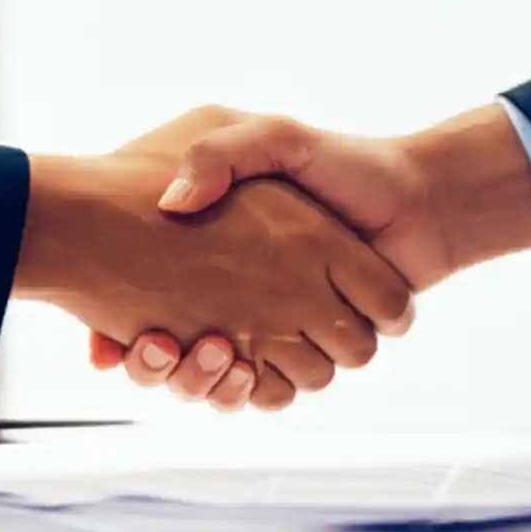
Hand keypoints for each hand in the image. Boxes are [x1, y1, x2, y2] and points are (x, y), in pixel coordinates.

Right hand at [15, 107, 410, 409]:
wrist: (418, 204)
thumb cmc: (343, 166)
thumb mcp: (273, 137)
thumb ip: (222, 152)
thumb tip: (172, 205)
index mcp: (216, 252)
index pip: (131, 298)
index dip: (118, 320)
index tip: (112, 322)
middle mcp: (233, 296)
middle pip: (167, 355)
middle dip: (157, 362)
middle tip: (154, 343)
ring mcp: (266, 329)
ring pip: (210, 381)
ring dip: (199, 379)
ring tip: (208, 350)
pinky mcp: (299, 356)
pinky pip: (261, 394)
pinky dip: (246, 392)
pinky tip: (242, 367)